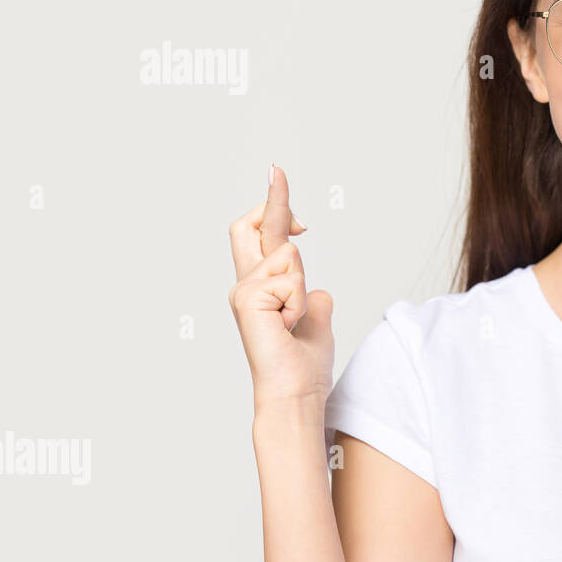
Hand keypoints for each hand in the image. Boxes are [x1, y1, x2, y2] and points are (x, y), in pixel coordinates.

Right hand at [228, 164, 334, 422]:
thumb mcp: (314, 320)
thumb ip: (312, 299)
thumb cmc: (303, 364)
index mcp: (260, 288)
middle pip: (249, 225)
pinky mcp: (248, 299)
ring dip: (304, 287)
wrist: (295, 393)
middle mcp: (245, 285)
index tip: (279, 179)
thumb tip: (318, 291)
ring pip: (289, 256)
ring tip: (294, 321)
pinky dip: (300, 302)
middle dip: (273, 198)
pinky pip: (292, 278)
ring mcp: (243, 291)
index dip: (272, 206)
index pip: (259, 235)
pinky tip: (288, 327)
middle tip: (277, 168)